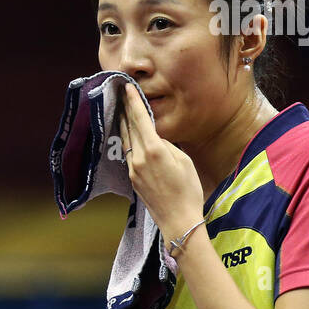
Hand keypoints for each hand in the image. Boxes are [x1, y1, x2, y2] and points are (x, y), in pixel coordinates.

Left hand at [119, 84, 204, 242]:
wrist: (178, 220)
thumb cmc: (188, 190)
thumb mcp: (184, 161)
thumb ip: (167, 145)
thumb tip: (156, 137)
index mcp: (154, 150)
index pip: (140, 119)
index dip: (132, 102)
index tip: (126, 87)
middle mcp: (138, 157)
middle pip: (129, 127)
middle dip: (125, 109)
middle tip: (120, 92)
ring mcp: (132, 168)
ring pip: (125, 139)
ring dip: (123, 123)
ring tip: (121, 109)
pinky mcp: (131, 177)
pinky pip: (128, 152)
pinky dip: (127, 139)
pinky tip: (128, 133)